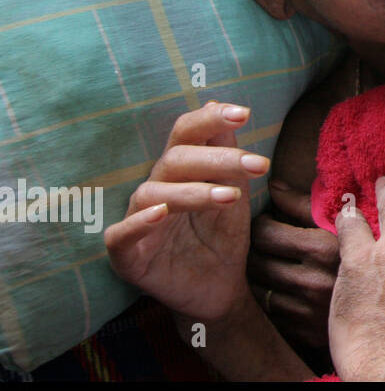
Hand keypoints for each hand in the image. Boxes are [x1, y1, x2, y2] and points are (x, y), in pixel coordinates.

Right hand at [104, 102, 267, 322]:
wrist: (220, 288)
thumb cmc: (221, 236)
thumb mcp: (233, 193)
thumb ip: (225, 154)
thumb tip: (217, 102)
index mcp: (179, 171)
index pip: (186, 134)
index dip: (209, 121)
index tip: (243, 112)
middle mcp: (156, 189)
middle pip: (176, 160)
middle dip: (218, 159)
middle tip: (257, 165)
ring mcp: (138, 220)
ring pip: (152, 193)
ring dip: (192, 191)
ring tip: (229, 196)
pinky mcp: (127, 255)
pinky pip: (120, 234)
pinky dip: (138, 222)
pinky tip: (161, 214)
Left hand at [248, 180, 339, 348]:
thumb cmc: (368, 254)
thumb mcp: (342, 224)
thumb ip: (303, 204)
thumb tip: (273, 186)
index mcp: (322, 249)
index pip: (264, 232)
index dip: (261, 224)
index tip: (268, 222)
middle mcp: (311, 281)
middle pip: (255, 260)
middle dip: (254, 249)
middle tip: (265, 243)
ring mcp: (305, 311)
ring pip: (256, 288)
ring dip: (258, 275)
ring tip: (271, 264)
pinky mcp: (302, 332)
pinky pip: (268, 312)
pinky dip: (268, 299)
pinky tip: (281, 289)